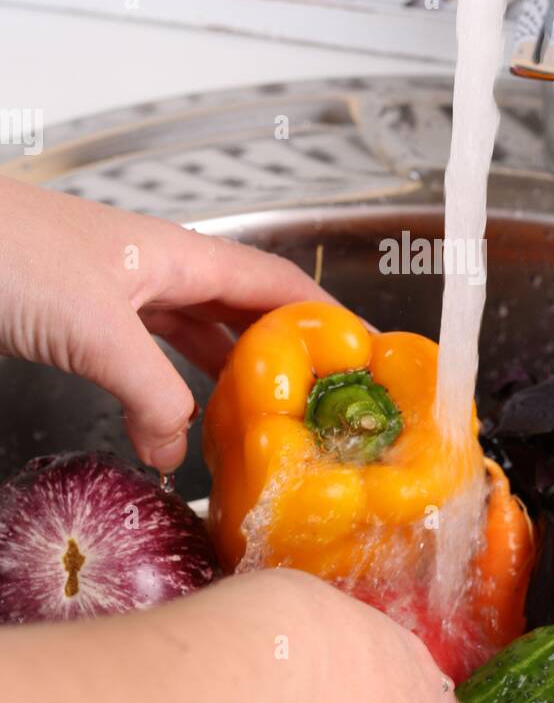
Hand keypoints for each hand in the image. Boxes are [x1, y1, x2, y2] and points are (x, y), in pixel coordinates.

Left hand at [0, 178, 329, 470]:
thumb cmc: (8, 253)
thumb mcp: (96, 328)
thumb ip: (151, 392)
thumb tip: (181, 449)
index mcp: (179, 255)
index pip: (276, 281)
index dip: (327, 315)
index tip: (367, 357)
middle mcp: (157, 272)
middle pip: (242, 313)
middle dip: (284, 356)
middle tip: (318, 408)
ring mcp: (118, 297)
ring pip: (193, 339)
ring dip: (225, 379)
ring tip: (261, 425)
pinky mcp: (80, 323)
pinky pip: (144, 361)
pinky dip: (164, 394)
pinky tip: (170, 426)